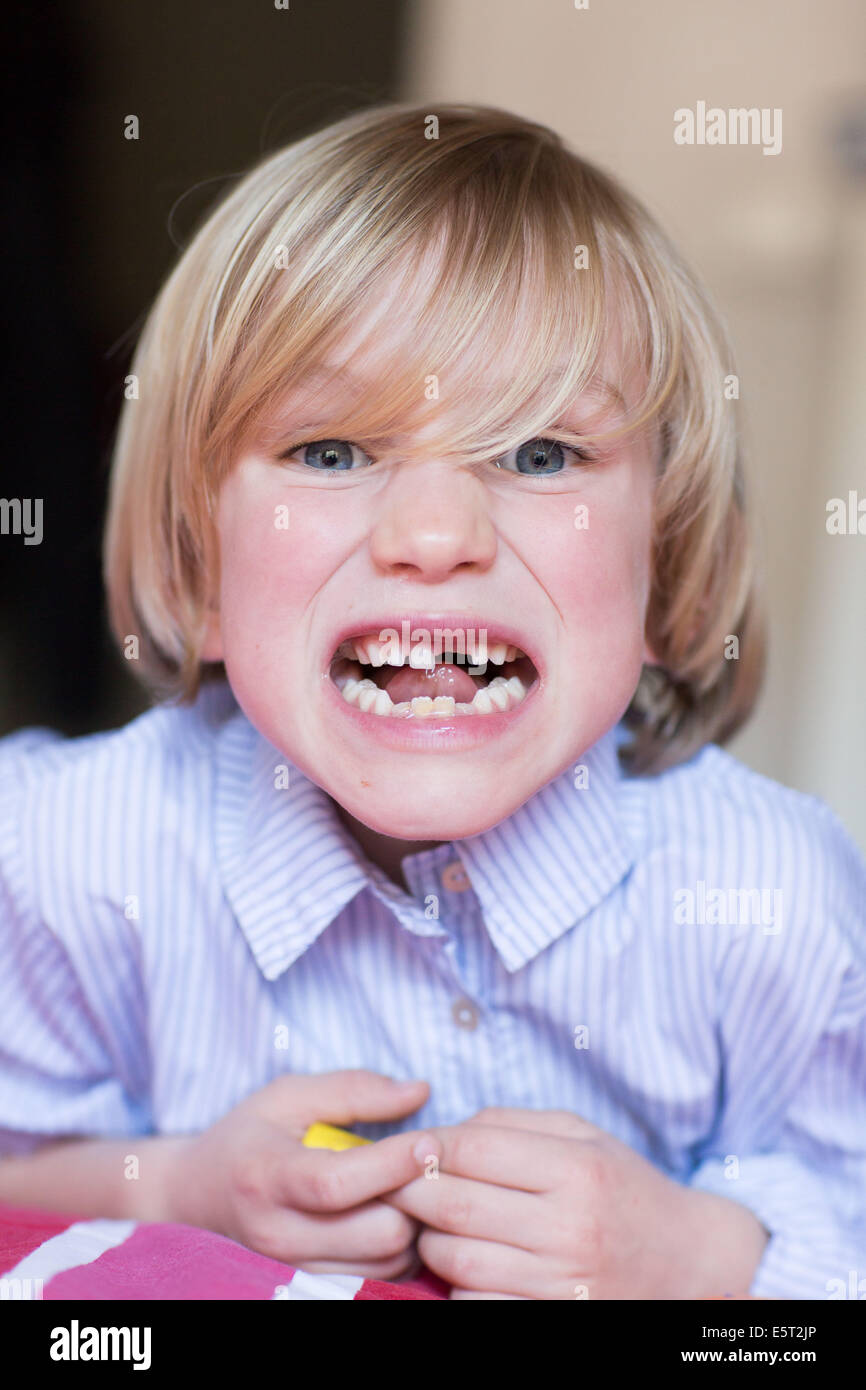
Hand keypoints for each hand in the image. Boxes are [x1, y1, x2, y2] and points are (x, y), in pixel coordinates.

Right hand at [163, 1070, 438, 1279]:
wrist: (196, 1197)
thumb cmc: (249, 1137)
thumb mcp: (289, 1095)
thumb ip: (353, 1090)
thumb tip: (420, 1092)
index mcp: (267, 1178)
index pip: (339, 1183)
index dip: (393, 1164)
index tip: (430, 1141)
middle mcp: (278, 1235)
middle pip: (377, 1231)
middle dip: (413, 1197)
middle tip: (425, 1166)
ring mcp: (293, 1270)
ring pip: (386, 1262)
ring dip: (413, 1225)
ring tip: (407, 1188)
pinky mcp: (310, 1288)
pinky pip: (379, 1279)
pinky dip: (399, 1249)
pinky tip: (391, 1214)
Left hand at [383, 1107, 768, 1298]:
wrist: (688, 1261)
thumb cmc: (623, 1188)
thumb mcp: (581, 1136)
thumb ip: (509, 1124)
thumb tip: (440, 1134)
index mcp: (577, 1168)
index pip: (473, 1148)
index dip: (426, 1145)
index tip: (409, 1147)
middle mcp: (570, 1226)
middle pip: (454, 1204)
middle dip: (412, 1192)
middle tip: (401, 1185)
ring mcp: (562, 1282)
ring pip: (455, 1259)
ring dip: (428, 1241)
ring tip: (435, 1226)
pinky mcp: (555, 1318)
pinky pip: (474, 1303)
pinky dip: (457, 1284)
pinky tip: (467, 1264)